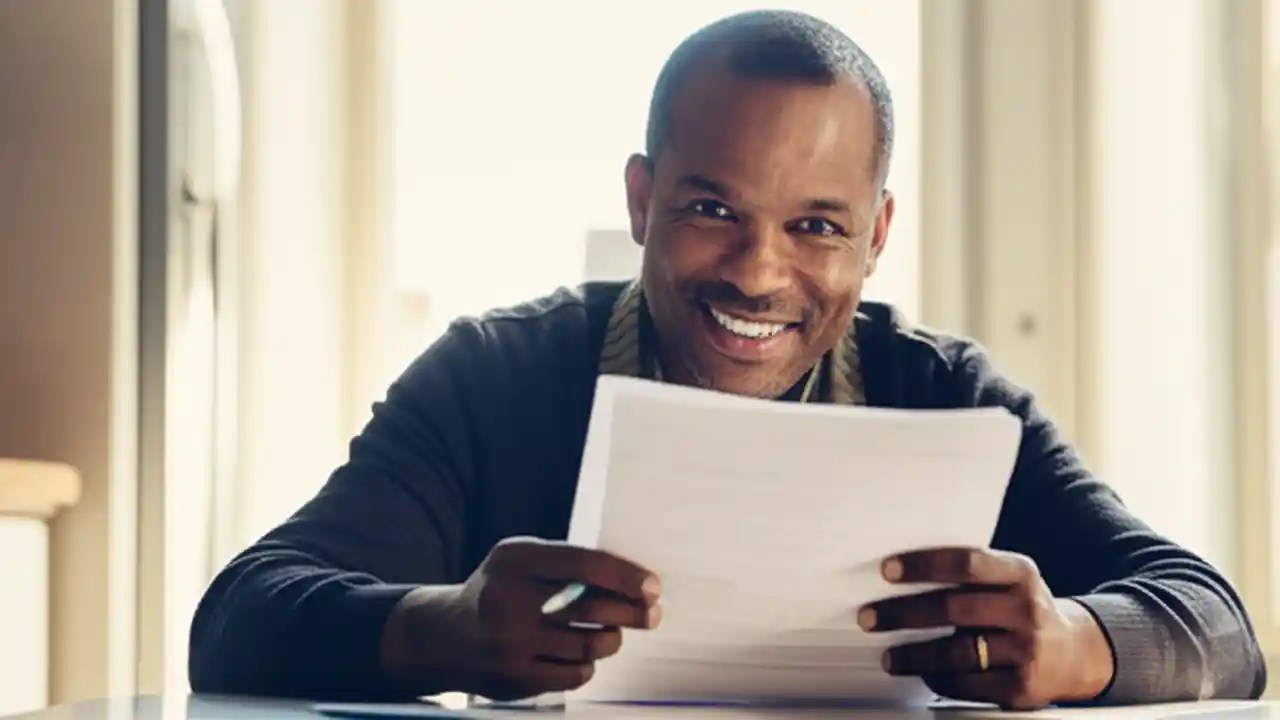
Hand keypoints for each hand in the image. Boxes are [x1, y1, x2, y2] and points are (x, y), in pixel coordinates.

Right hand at [381, 537, 660, 699]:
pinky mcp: (515, 677)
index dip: (626, 576)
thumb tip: (631, 580)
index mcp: (516, 561)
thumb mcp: (521, 561)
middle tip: (652, 614)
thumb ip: (566, 564)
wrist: (446, 636)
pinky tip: (584, 654)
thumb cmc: (500, 590)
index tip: (653, 586)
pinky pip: (575, 674)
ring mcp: (511, 643)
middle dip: (632, 612)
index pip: (584, 565)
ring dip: (611, 638)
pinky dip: (588, 663)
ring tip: (613, 632)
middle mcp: (510, 600)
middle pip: (592, 608)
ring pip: (589, 644)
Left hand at [858, 548, 1114, 709]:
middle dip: (903, 613)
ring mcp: (1026, 651)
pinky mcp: (1021, 689)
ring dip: (914, 655)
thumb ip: (971, 575)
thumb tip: (899, 574)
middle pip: (954, 609)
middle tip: (869, 617)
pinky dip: (939, 679)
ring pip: (957, 652)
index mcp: (1020, 573)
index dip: (924, 565)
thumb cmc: (1021, 609)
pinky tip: (923, 674)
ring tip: (889, 656)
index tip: (887, 571)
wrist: (1075, 653)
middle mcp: (1026, 610)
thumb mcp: (1010, 580)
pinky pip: (967, 684)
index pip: (967, 563)